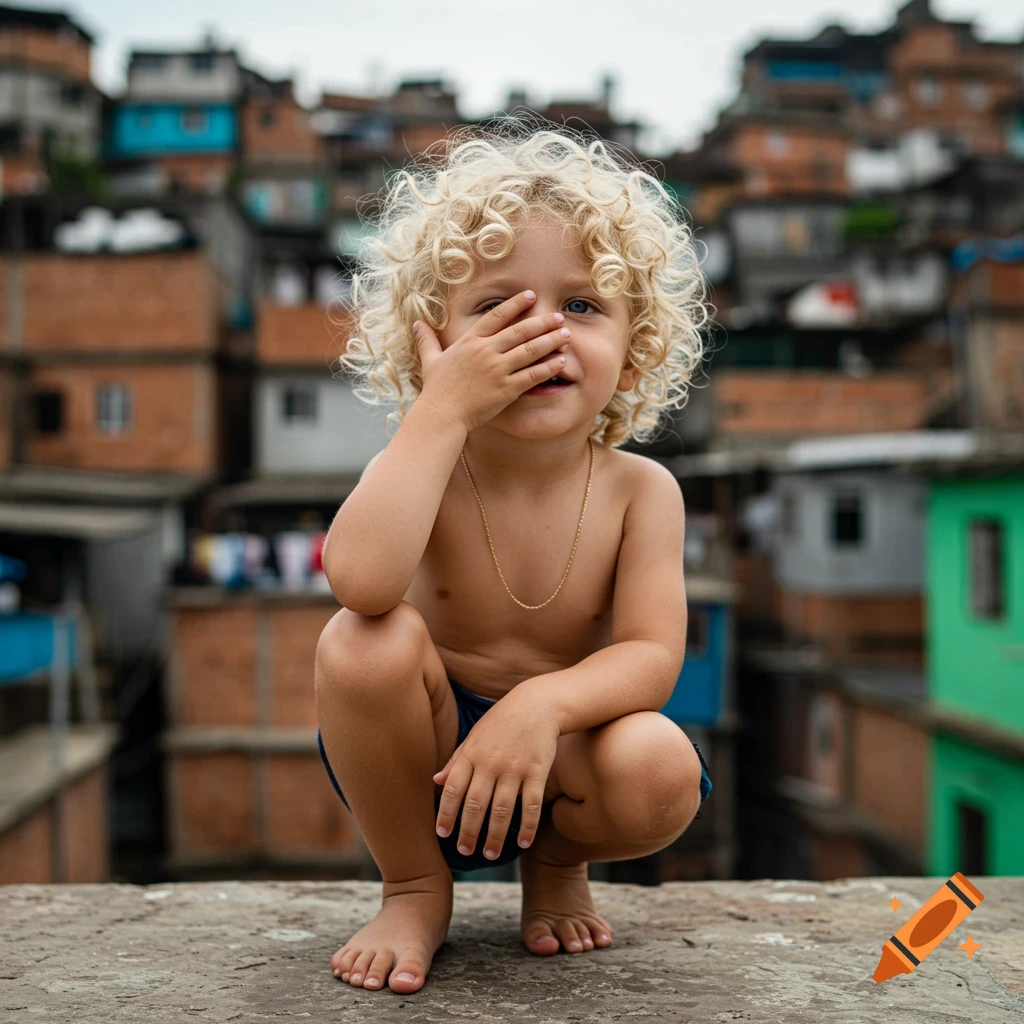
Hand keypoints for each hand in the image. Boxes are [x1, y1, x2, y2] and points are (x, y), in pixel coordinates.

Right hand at [412, 290, 570, 432]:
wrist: (442, 414)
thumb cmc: (436, 389)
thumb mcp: (430, 360)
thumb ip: (427, 340)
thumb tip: (417, 323)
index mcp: (470, 341)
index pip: (496, 316)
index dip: (515, 304)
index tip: (530, 295)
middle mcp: (485, 352)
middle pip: (520, 331)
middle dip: (542, 322)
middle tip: (559, 316)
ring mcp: (497, 370)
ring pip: (530, 351)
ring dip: (550, 341)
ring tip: (566, 334)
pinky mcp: (506, 389)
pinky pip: (532, 375)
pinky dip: (548, 367)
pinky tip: (561, 361)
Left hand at [431, 686, 558, 858]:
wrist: (536, 704)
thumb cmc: (501, 722)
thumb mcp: (474, 736)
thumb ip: (456, 760)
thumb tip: (435, 781)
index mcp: (472, 754)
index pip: (453, 789)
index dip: (446, 813)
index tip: (442, 834)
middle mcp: (490, 763)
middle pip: (475, 804)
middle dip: (468, 832)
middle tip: (465, 851)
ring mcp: (515, 768)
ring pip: (502, 809)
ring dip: (494, 836)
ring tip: (490, 855)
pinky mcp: (537, 771)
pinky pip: (531, 804)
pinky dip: (527, 826)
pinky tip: (523, 843)